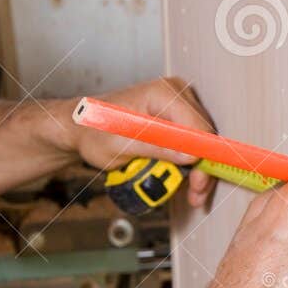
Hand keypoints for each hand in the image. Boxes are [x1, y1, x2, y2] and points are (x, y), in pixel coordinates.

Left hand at [69, 76, 218, 207]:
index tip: (198, 182)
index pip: (198, 127)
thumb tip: (191, 155)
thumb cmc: (95, 132)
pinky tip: (186, 180)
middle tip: (195, 194)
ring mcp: (179, 104)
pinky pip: (194, 142)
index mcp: (163, 93)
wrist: (83, 128)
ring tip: (192, 193)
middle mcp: (176, 93)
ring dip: (199, 170)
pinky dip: (191, 164)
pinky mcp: (178, 117)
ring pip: (203, 142)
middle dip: (202, 168)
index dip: (203, 157)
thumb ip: (157, 147)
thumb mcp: (122, 144)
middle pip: (205, 135)